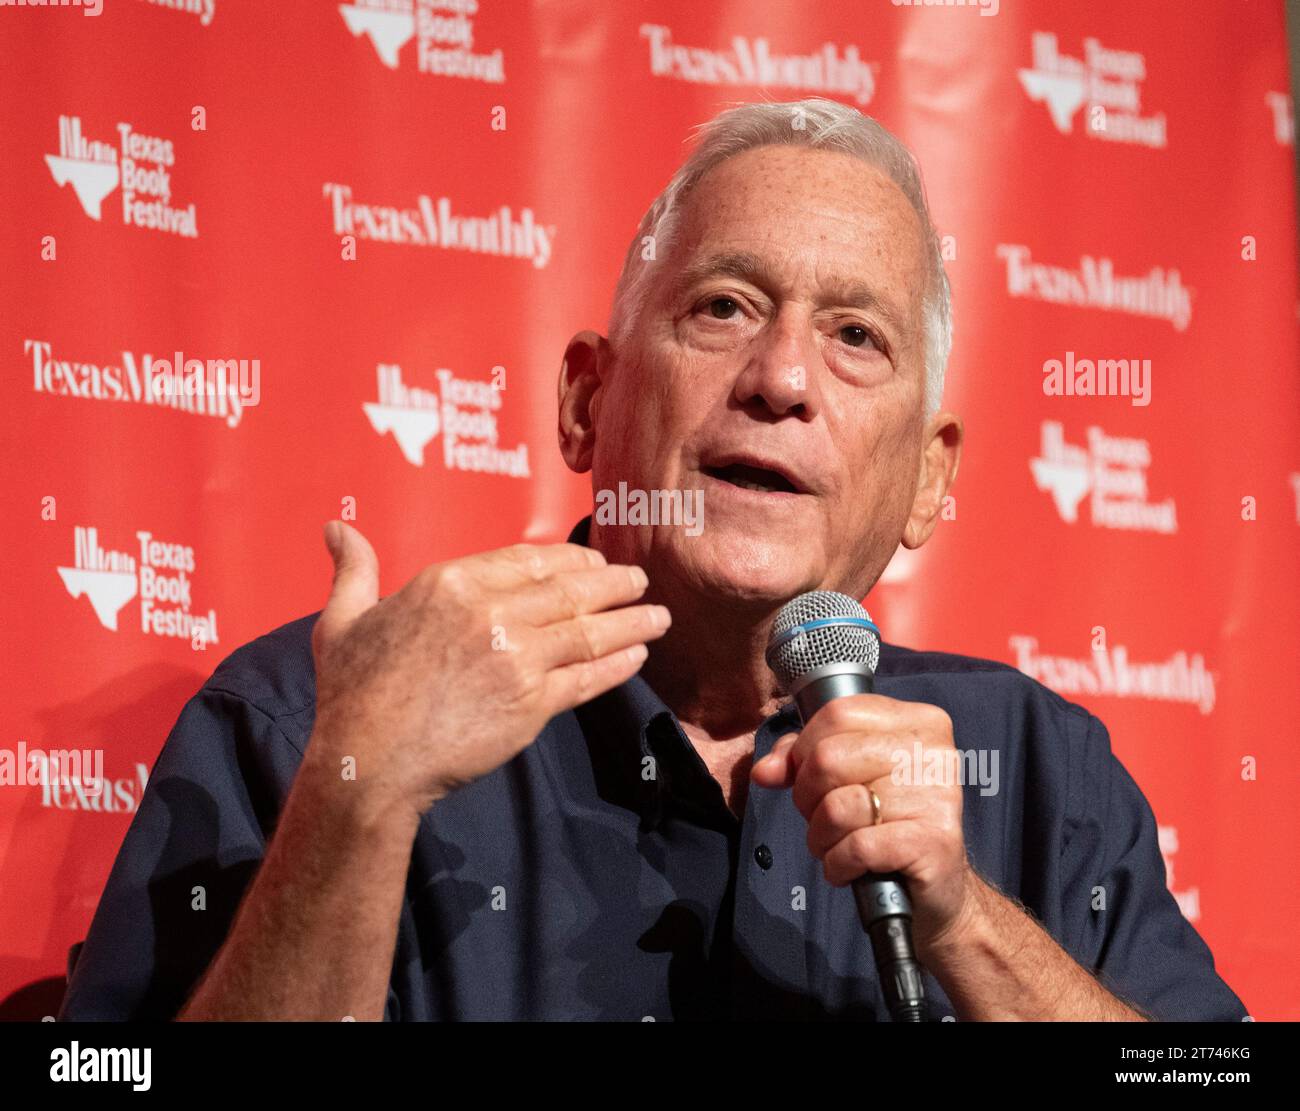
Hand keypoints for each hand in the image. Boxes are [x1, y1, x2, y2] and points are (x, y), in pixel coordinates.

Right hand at [307, 521, 670, 821]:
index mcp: (451, 583)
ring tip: (659, 615)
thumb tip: (335, 527)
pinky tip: (638, 655)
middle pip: (569, 589)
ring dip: (631, 620)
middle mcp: (491, 611)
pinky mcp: (533, 703)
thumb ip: (353, 571)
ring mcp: (517, 657)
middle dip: (612, 583)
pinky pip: (587, 677)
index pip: (528, 559)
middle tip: (639, 581)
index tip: (592, 561)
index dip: (569, 559)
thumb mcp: (344, 621)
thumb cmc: (352, 693)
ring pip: (588, 630)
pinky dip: (618, 664)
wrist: (369, 762)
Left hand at [750, 693, 974, 958]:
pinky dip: (838, 864)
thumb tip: (765, 770)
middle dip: (807, 796)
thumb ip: (801, 760)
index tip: (809, 775)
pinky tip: (849, 868)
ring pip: (837, 806)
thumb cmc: (887, 822)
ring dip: (821, 837)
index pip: (837, 713)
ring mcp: (938, 796)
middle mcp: (933, 752)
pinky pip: (857, 846)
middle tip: (823, 818)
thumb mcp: (847, 777)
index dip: (805, 748)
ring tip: (838, 845)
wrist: (934, 887)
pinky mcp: (933, 842)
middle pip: (829, 758)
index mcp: (916, 721)